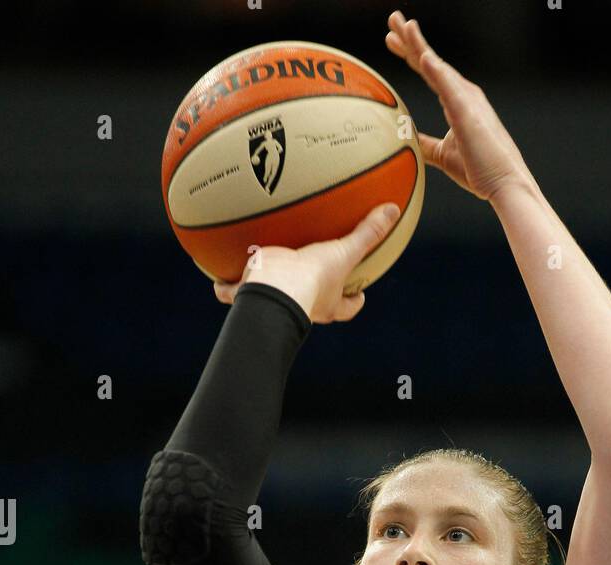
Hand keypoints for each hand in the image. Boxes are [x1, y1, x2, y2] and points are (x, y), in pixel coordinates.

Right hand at [212, 202, 401, 322]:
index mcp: (327, 301)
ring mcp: (274, 301)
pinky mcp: (248, 295)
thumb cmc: (312, 276)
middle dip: (313, 296)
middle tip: (313, 277)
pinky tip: (217, 279)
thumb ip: (367, 233)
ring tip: (262, 272)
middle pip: (312, 304)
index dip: (355, 300)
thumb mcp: (344, 252)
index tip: (360, 293)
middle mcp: (302, 304)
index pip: (348, 306)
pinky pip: (232, 292)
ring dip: (268, 290)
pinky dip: (225, 288)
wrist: (274, 289)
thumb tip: (393, 211)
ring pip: (272, 298)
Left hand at [385, 11, 532, 202]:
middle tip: (392, 19)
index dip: (411, 54)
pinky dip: (436, 71)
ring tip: (403, 26)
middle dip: (411, 40)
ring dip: (420, 46)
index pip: (430, 72)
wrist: (504, 184)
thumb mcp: (443, 155)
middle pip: (432, 62)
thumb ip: (426, 144)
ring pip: (438, 67)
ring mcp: (467, 101)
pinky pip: (449, 89)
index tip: (392, 40)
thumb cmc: (480, 170)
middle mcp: (464, 94)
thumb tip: (408, 139)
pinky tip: (423, 56)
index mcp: (458, 102)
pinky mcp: (469, 115)